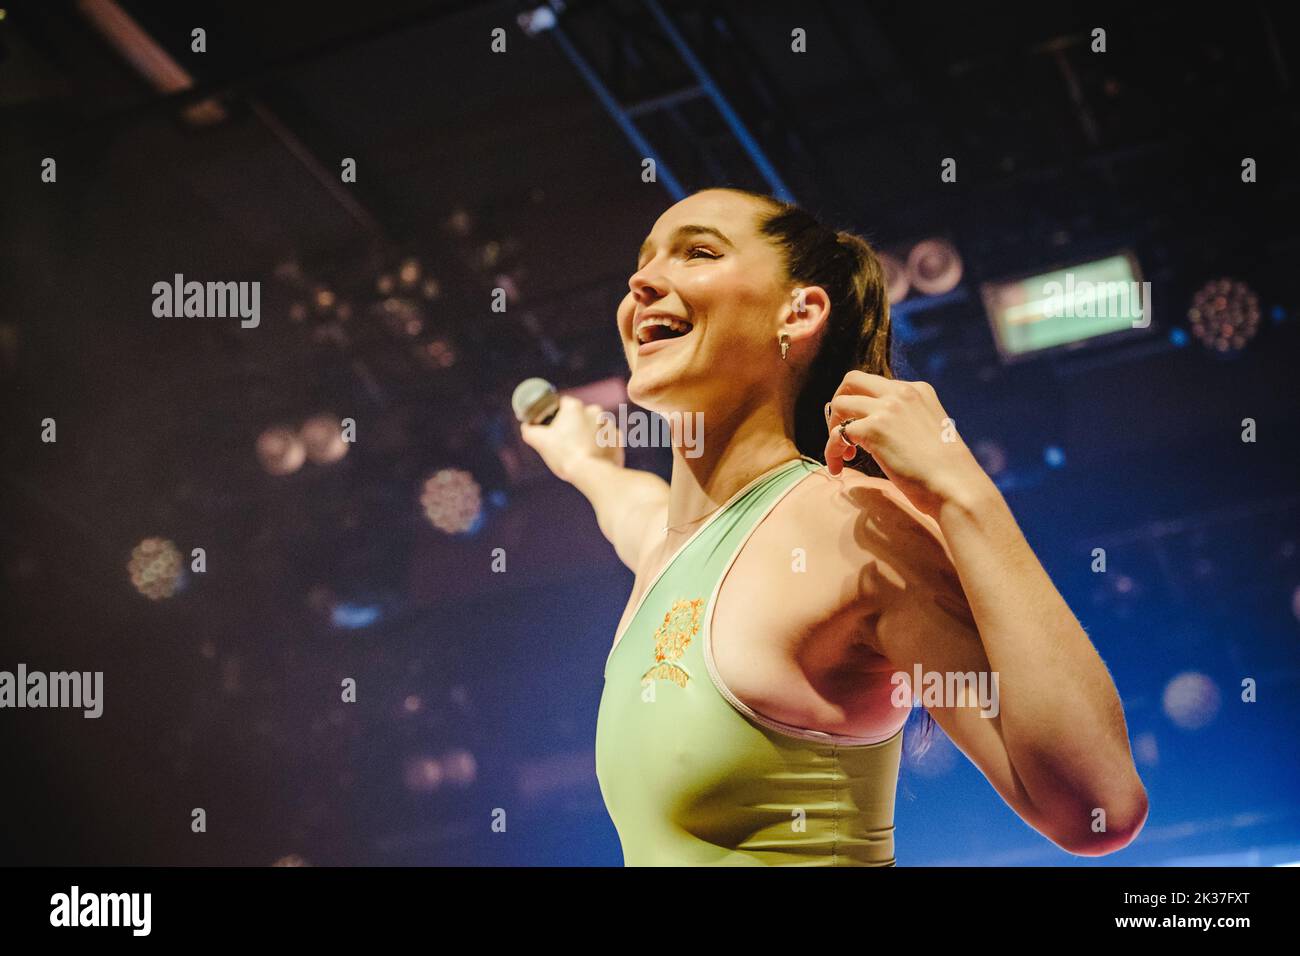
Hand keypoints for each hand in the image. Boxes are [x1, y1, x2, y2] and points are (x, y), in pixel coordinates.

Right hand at [519, 394, 623, 482]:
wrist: (592, 474)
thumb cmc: (565, 455)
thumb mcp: (539, 441)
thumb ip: (530, 430)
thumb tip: (527, 426)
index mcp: (575, 407)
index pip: (563, 404)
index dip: (556, 417)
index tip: (553, 430)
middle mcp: (594, 411)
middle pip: (579, 416)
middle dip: (573, 427)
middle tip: (566, 445)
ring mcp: (608, 424)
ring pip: (594, 427)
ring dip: (588, 436)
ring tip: (580, 453)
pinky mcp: (617, 439)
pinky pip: (606, 439)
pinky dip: (600, 445)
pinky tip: (593, 457)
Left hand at [823, 372, 988, 518]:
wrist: (956, 487)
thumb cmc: (946, 471)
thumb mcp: (928, 430)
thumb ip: (905, 420)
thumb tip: (879, 430)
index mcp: (918, 390)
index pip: (875, 384)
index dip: (861, 405)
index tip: (861, 431)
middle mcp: (902, 392)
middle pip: (852, 380)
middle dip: (839, 404)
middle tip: (841, 432)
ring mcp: (887, 408)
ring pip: (840, 404)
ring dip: (833, 429)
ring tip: (843, 455)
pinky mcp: (874, 429)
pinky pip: (837, 434)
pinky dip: (832, 451)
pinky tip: (840, 468)